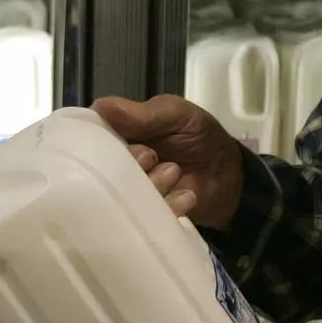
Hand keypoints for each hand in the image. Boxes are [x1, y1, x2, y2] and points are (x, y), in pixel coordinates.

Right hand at [95, 94, 244, 229]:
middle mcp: (118, 164)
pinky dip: (169, 204)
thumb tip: (99, 106)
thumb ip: (141, 114)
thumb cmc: (199, 137)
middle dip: (130, 162)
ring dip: (153, 182)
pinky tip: (186, 194)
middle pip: (104, 168)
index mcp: (118, 134)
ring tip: (174, 172)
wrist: (230, 176)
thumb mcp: (175, 114)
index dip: (101, 139)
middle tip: (151, 156)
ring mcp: (132, 191)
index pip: (91, 136)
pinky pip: (145, 216)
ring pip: (125, 193)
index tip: (124, 139)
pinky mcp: (147, 215)